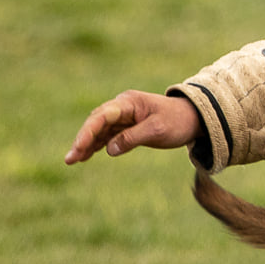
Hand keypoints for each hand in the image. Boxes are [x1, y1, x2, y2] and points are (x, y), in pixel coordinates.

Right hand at [65, 90, 201, 164]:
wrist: (194, 119)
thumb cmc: (178, 121)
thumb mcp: (158, 130)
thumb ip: (133, 138)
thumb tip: (109, 149)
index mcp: (128, 103)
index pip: (102, 116)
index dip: (88, 132)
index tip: (78, 147)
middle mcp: (122, 107)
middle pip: (96, 122)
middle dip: (82, 140)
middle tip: (70, 159)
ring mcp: (123, 117)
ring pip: (99, 130)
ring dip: (86, 144)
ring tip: (72, 160)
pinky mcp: (126, 127)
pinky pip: (107, 136)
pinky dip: (96, 145)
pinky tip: (85, 156)